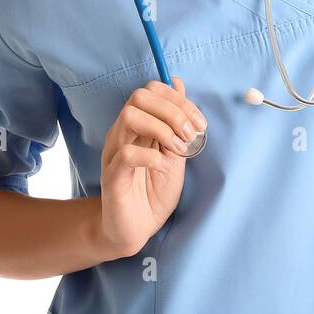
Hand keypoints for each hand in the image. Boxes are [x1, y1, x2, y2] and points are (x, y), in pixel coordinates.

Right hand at [97, 76, 206, 258]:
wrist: (136, 229)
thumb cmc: (154, 190)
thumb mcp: (174, 152)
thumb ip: (176, 122)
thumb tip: (178, 83)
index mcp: (137, 126)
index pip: (151, 91)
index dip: (179, 99)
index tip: (200, 123)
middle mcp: (122, 134)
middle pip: (139, 97)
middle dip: (172, 110)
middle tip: (190, 135)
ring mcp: (114, 153)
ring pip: (129, 116)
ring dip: (162, 128)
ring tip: (179, 149)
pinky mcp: (113, 177)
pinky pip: (126, 153)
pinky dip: (151, 156)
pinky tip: (164, 167)